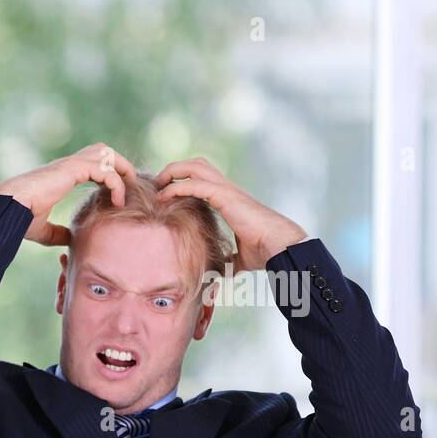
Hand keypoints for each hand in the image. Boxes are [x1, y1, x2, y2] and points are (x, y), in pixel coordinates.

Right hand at [0, 142, 137, 246]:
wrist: (7, 208)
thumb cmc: (19, 217)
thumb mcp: (42, 229)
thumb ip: (56, 233)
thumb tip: (68, 240)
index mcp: (61, 174)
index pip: (92, 163)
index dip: (108, 173)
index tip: (117, 195)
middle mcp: (67, 165)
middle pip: (103, 151)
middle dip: (120, 164)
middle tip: (130, 185)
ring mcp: (70, 164)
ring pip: (107, 154)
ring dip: (122, 169)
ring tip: (128, 190)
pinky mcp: (72, 169)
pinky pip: (105, 170)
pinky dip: (116, 183)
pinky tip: (118, 200)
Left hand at [153, 157, 306, 270]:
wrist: (279, 248)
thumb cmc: (264, 251)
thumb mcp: (239, 258)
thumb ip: (228, 261)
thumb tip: (220, 273)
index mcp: (229, 199)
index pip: (203, 178)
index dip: (183, 180)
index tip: (163, 193)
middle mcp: (228, 190)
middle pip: (197, 164)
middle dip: (174, 169)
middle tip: (157, 184)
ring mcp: (228, 191)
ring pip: (196, 167)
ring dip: (173, 172)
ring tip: (157, 186)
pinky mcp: (227, 197)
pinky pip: (196, 185)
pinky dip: (178, 188)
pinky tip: (164, 197)